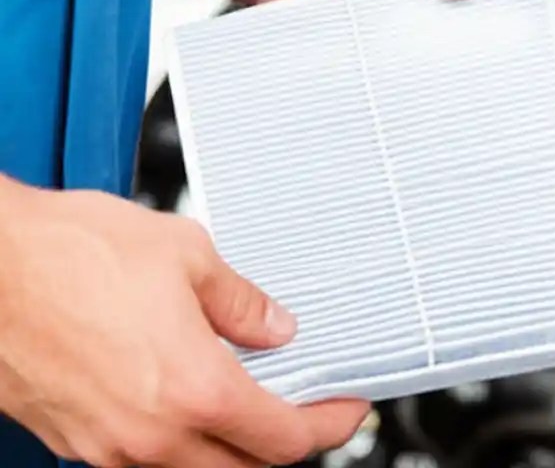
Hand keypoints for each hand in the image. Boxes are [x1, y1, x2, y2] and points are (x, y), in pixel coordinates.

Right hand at [0, 178, 368, 466]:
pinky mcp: (71, 440)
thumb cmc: (64, 252)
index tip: (346, 409)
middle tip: (305, 407)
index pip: (285, 439)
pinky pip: (141, 458)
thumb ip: (243, 303)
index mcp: (194, 391)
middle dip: (283, 441)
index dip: (329, 426)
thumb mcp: (186, 255)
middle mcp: (150, 434)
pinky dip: (176, 438)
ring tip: (245, 397)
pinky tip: (180, 394)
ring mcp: (106, 446)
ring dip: (228, 445)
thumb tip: (276, 327)